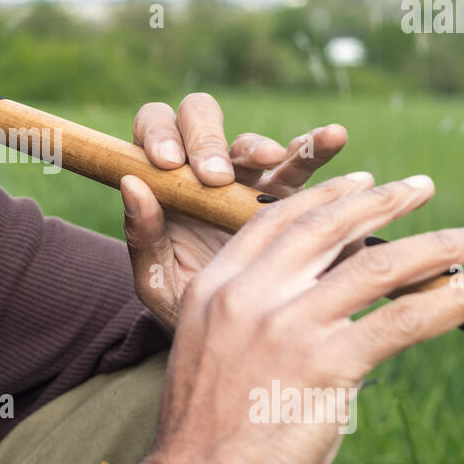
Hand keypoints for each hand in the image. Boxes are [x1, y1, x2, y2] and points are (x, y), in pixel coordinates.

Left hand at [123, 91, 347, 330]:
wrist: (232, 343)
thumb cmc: (184, 306)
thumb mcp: (156, 279)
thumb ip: (141, 235)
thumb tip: (130, 183)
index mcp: (163, 181)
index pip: (154, 128)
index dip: (160, 133)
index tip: (167, 162)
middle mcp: (203, 171)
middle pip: (200, 119)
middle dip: (207, 139)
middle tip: (215, 176)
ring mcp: (247, 180)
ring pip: (250, 142)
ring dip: (258, 145)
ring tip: (271, 159)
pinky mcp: (288, 197)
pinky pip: (302, 164)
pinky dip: (317, 146)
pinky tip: (333, 137)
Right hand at [129, 171, 463, 463]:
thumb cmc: (204, 432)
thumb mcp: (207, 349)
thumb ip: (249, 314)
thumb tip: (311, 299)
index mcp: (215, 287)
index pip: (277, 221)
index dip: (325, 196)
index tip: (361, 182)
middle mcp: (250, 294)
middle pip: (328, 227)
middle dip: (383, 201)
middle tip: (421, 187)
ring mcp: (289, 326)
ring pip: (378, 266)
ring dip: (438, 245)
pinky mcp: (327, 364)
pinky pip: (406, 320)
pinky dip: (456, 299)